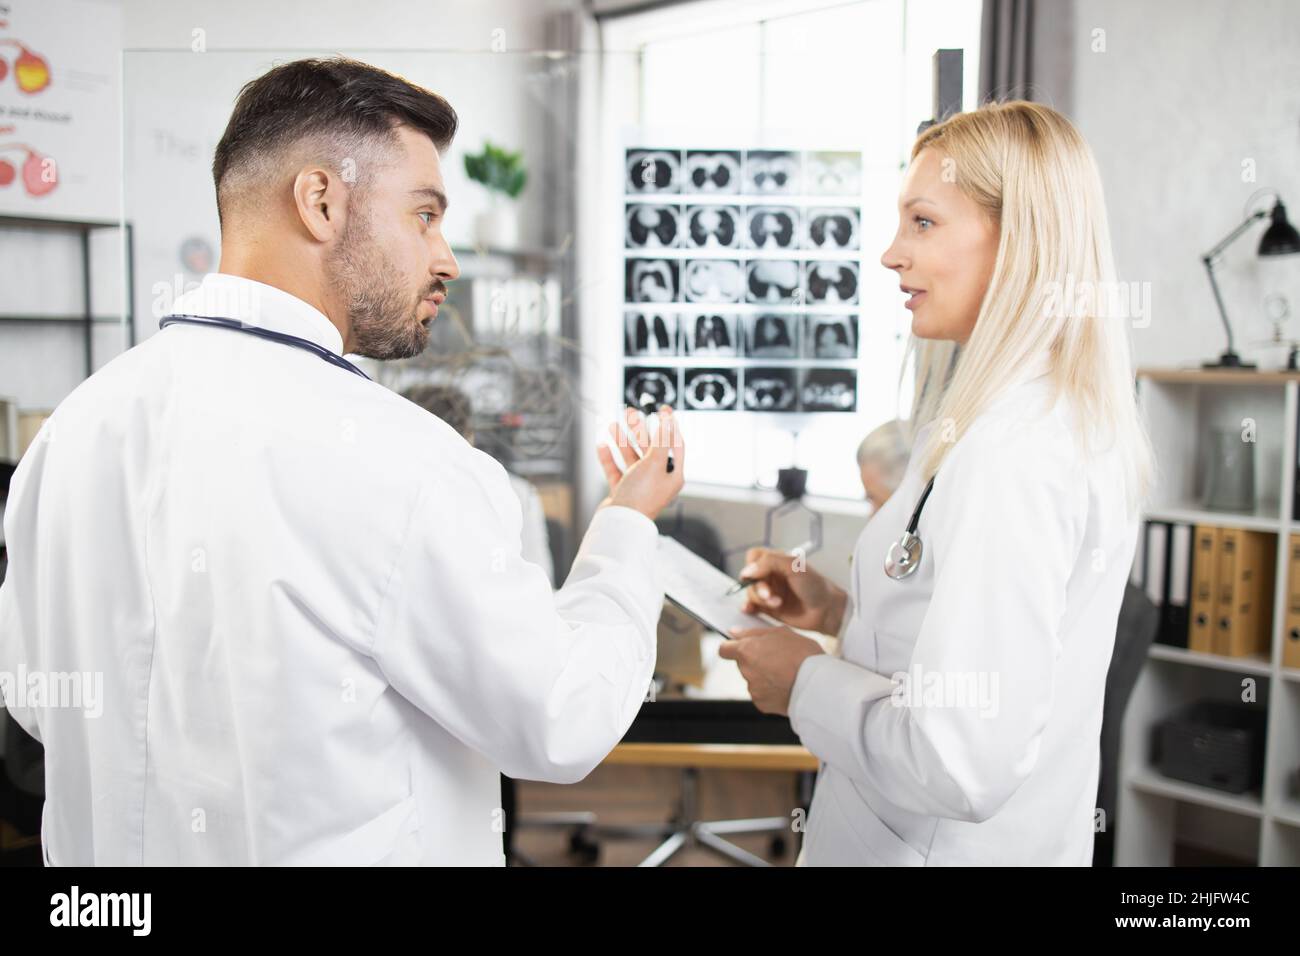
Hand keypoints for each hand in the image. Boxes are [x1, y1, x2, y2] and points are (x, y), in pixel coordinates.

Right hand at [595, 405, 684, 521]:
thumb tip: (668, 421)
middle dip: (640, 429)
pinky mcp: (622, 491)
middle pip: (650, 448)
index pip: (674, 444)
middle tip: (631, 412)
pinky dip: (609, 457)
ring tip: (613, 424)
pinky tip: (603, 446)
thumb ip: (661, 441)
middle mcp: (657, 479)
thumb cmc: (641, 496)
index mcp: (672, 474)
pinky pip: (616, 470)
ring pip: (631, 457)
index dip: (669, 425)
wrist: (620, 523)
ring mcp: (639, 485)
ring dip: (622, 440)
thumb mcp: (654, 463)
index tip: (663, 409)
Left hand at [719, 625, 824, 715]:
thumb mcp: (782, 632)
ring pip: (754, 679)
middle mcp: (746, 670)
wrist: (817, 685)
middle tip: (778, 659)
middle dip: (755, 661)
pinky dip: (771, 691)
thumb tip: (735, 633)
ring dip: (765, 676)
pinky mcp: (761, 704)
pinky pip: (763, 694)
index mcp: (747, 650)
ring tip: (786, 674)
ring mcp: (753, 689)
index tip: (740, 647)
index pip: (724, 649)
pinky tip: (786, 686)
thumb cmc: (803, 655)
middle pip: (743, 664)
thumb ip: (753, 632)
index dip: (731, 647)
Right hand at [739, 547, 847, 635]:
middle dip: (758, 587)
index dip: (752, 565)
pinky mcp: (769, 608)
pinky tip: (749, 609)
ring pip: (750, 592)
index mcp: (777, 561)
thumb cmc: (815, 586)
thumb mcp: (793, 566)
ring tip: (777, 604)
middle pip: (749, 577)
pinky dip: (748, 607)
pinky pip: (751, 606)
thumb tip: (746, 572)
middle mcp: (771, 575)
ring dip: (759, 599)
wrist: (826, 611)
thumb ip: (769, 562)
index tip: (758, 574)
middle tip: (770, 595)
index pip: (754, 556)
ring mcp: (770, 592)